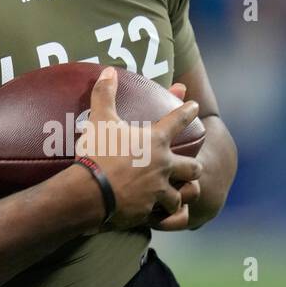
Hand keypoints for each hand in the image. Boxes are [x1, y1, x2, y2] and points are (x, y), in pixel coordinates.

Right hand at [79, 68, 202, 232]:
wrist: (91, 192)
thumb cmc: (97, 152)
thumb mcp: (100, 119)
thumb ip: (105, 94)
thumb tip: (108, 70)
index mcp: (155, 141)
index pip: (178, 121)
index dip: (187, 111)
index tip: (194, 106)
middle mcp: (164, 165)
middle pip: (193, 167)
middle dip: (194, 167)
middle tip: (191, 167)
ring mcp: (160, 190)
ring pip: (184, 194)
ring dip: (183, 194)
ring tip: (179, 193)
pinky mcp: (151, 210)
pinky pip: (169, 216)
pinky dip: (169, 216)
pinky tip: (167, 215)